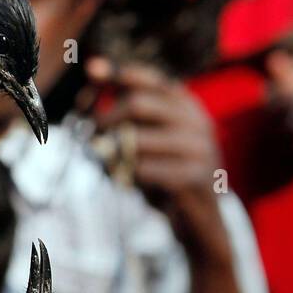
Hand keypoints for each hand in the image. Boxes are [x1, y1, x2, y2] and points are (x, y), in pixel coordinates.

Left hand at [84, 57, 231, 260]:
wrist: (201, 222)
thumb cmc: (166, 175)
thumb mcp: (148, 139)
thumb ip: (127, 111)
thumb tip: (93, 70)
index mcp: (188, 107)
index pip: (151, 78)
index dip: (119, 73)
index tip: (92, 70)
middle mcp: (198, 121)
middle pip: (138, 104)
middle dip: (107, 119)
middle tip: (93, 136)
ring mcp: (200, 149)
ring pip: (136, 140)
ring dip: (115, 155)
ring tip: (114, 167)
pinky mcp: (195, 177)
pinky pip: (143, 170)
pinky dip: (128, 177)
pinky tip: (131, 183)